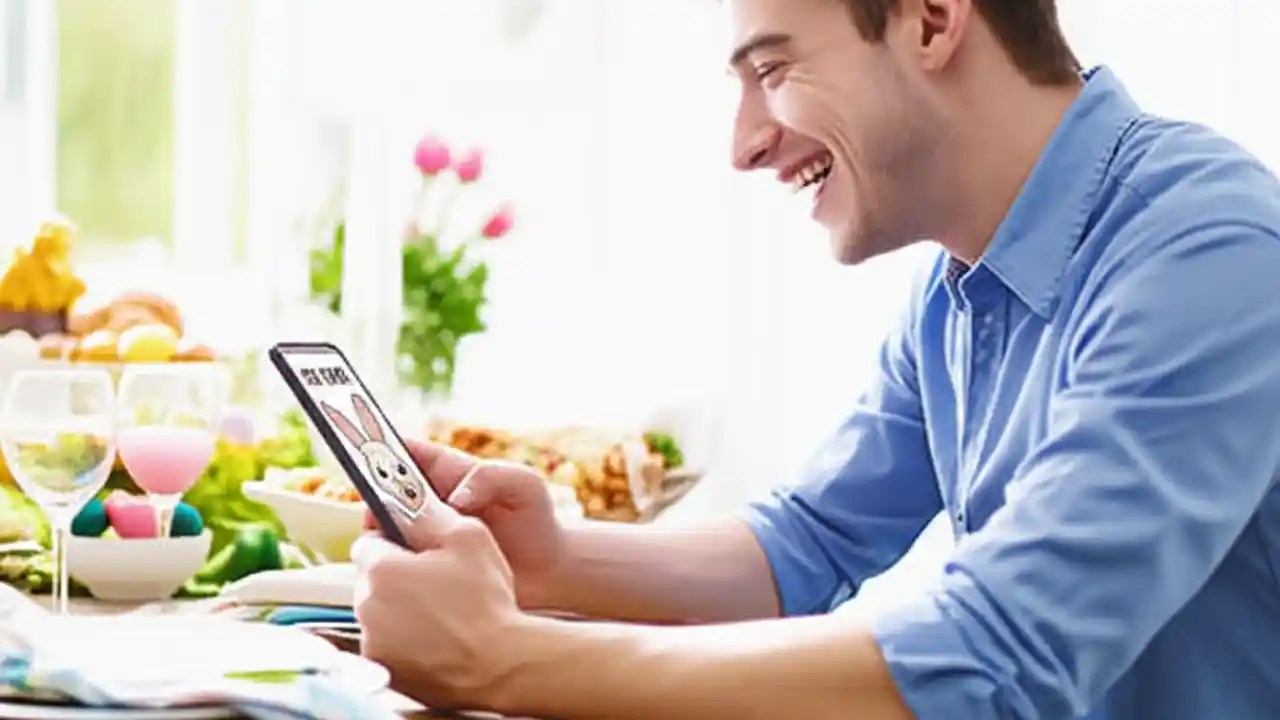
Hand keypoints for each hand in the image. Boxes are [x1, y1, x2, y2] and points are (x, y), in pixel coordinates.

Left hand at [352, 514, 525, 710]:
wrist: (499, 665)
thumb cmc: (486, 602)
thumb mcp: (468, 538)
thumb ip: (431, 515)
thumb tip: (410, 501)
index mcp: (381, 569)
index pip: (368, 540)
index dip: (393, 540)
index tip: (414, 546)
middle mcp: (367, 606)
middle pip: (372, 578)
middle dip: (397, 575)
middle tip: (436, 579)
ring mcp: (372, 642)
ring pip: (378, 612)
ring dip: (399, 608)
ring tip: (441, 612)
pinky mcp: (383, 668)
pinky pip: (386, 643)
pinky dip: (404, 639)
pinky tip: (436, 638)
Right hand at [365, 439, 565, 607]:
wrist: (549, 573)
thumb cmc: (538, 520)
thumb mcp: (524, 485)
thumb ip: (490, 478)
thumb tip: (455, 497)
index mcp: (449, 472)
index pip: (406, 453)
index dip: (381, 449)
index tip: (362, 454)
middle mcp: (432, 502)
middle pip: (386, 492)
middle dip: (374, 498)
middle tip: (375, 513)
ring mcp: (427, 534)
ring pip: (386, 527)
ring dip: (380, 533)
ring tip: (389, 543)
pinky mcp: (429, 565)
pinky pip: (400, 560)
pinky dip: (394, 562)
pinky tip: (400, 570)